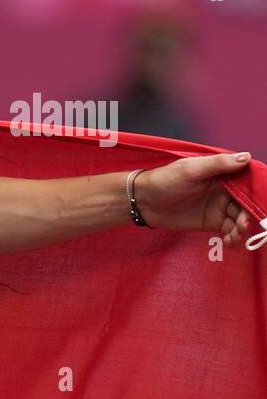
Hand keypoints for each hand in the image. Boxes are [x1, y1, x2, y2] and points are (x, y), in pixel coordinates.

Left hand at [135, 152, 255, 244]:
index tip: (260, 205)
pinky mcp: (211, 222)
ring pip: (241, 218)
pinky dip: (234, 237)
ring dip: (243, 228)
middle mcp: (225, 191)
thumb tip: (246, 157)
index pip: (248, 183)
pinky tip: (230, 241)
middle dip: (250, 215)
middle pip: (247, 204)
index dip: (257, 194)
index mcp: (224, 175)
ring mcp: (219, 207)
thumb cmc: (166, 179)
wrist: (143, 201)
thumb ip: (218, 165)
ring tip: (234, 235)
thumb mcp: (191, 170)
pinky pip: (230, 230)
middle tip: (243, 225)